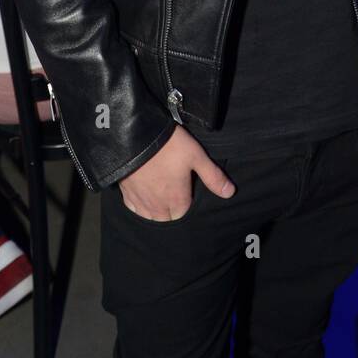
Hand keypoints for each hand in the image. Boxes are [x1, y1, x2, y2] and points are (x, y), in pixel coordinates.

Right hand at [117, 125, 235, 220]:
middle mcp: (158, 206)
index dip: (187, 206)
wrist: (135, 137)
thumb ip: (213, 176)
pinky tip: (143, 198)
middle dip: (172, 212)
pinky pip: (134, 209)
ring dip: (156, 213)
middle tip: (175, 196)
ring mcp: (140, 201)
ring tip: (161, 199)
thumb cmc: (169, 146)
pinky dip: (140, 207)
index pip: (184, 215)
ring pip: (150, 218)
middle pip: (167, 220)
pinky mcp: (126, 193)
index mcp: (176, 199)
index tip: (188, 194)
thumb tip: (230, 192)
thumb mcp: (196, 156)